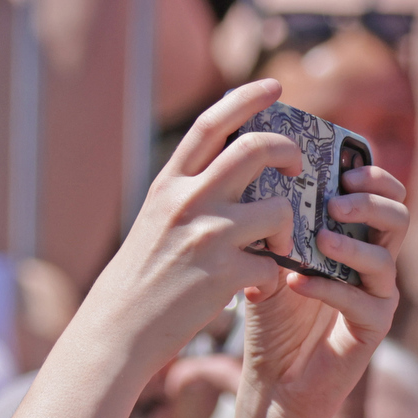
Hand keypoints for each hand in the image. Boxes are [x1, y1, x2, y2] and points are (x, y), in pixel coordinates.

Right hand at [74, 80, 297, 377]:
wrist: (119, 330)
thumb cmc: (142, 279)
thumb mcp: (156, 221)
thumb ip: (191, 193)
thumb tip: (234, 172)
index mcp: (169, 184)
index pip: (212, 124)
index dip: (246, 98)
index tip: (274, 87)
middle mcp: (187, 201)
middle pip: (257, 149)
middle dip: (290, 152)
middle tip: (297, 169)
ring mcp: (208, 236)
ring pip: (279, 209)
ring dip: (289, 228)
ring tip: (279, 247)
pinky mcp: (224, 276)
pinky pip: (274, 264)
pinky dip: (275, 277)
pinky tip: (258, 288)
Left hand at [238, 164, 406, 417]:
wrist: (274, 378)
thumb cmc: (273, 317)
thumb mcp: (269, 262)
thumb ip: (274, 226)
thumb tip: (260, 179)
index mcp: (356, 239)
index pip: (383, 195)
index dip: (373, 176)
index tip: (343, 169)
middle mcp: (374, 264)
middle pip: (398, 217)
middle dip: (370, 202)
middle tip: (336, 202)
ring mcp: (377, 296)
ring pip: (385, 259)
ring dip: (352, 244)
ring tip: (320, 240)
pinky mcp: (373, 328)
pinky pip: (362, 301)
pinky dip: (329, 288)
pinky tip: (298, 283)